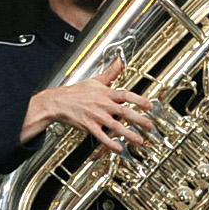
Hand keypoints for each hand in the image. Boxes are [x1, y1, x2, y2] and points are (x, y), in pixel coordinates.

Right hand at [21, 59, 155, 149]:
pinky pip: (101, 136)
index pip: (126, 95)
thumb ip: (111, 72)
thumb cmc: (77, 92)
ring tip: (139, 140)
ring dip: (128, 134)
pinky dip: (110, 143)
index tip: (150, 106)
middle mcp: (103, 104)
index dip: (139, 100)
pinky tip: (118, 148)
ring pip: (115, 126)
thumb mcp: (95, 80)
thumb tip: (120, 61)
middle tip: (150, 125)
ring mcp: (96, 116)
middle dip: (139, 119)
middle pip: (124, 111)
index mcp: (106, 93)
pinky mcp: (88, 126)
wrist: (58, 102)